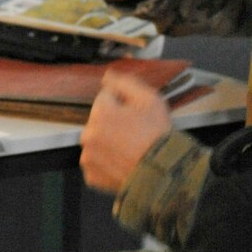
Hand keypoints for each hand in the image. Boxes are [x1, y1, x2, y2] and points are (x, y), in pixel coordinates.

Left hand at [79, 69, 172, 193]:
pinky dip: (107, 162)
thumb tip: (108, 75)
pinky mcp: (91, 175)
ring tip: (131, 149)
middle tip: (136, 133)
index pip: (106, 96)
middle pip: (99, 119)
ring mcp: (88, 157)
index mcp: (100, 113)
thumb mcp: (149, 99)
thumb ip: (125, 82)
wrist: (162, 175)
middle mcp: (88, 134)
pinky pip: (98, 162)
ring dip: (109, 142)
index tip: (136, 114)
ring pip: (97, 141)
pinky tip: (124, 162)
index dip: (124, 102)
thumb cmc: (157, 138)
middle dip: (114, 122)